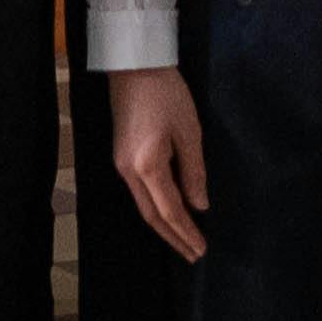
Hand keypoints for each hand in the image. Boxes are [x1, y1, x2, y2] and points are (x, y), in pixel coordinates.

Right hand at [109, 63, 210, 262]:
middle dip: (173, 238)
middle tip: (192, 255)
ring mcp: (120, 164)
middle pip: (151, 215)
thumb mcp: (189, 131)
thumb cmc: (166, 93)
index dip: (186, 232)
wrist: (134, 65)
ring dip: (164, 225)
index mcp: (147, 166)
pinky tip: (168, 211)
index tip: (201, 249)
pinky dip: (155, 207)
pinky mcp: (120, 155)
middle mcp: (128, 171)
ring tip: (183, 240)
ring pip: (143, 205)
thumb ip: (194, 172)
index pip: (170, 211)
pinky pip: (139, 192)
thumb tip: (200, 205)